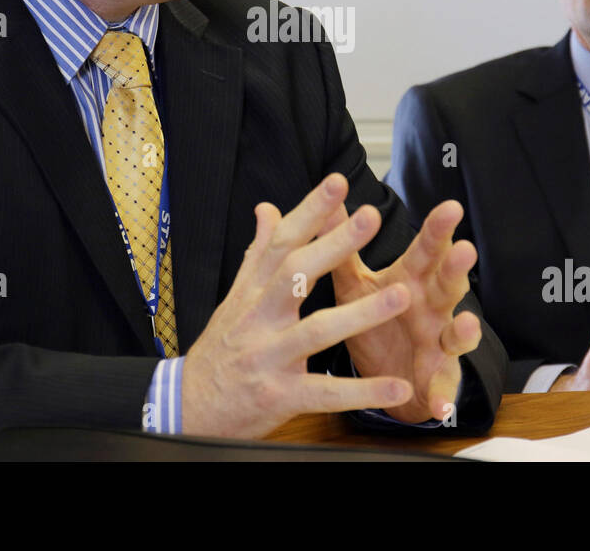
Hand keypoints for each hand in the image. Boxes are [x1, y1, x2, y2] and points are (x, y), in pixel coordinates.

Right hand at [180, 174, 415, 437]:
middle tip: (370, 217)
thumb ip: (257, 254)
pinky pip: (326, 393)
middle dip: (333, 244)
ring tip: (401, 295)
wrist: (187, 407)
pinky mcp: (280, 396)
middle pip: (295, 273)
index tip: (337, 181)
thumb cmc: (220, 349)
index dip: (309, 211)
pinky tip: (400, 386)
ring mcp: (268, 357)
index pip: (281, 242)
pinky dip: (363, 391)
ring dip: (361, 313)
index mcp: (252, 291)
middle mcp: (258, 318)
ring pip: (316, 331)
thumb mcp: (234, 298)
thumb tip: (267, 207)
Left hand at [331, 192, 481, 423]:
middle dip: (457, 268)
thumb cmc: (376, 320)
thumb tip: (325, 199)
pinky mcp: (437, 380)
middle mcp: (432, 308)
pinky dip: (444, 397)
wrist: (384, 378)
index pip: (427, 250)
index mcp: (412, 280)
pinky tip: (442, 404)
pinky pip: (443, 388)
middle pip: (449, 283)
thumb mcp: (356, 281)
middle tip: (465, 250)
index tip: (450, 207)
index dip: (438, 230)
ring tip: (463, 323)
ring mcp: (439, 344)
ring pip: (457, 333)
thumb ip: (343, 243)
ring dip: (463, 328)